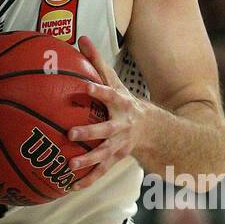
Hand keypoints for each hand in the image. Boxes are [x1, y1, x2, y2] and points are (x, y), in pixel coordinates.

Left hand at [65, 34, 149, 189]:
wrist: (154, 130)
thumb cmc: (125, 102)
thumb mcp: (114, 82)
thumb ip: (97, 62)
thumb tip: (81, 38)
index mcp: (121, 105)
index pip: (109, 95)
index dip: (98, 92)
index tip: (84, 88)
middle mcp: (122, 125)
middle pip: (105, 130)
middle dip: (89, 132)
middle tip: (70, 134)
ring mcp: (120, 144)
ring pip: (104, 154)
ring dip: (88, 160)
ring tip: (70, 165)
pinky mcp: (117, 158)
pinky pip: (102, 170)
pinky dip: (88, 179)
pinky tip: (71, 185)